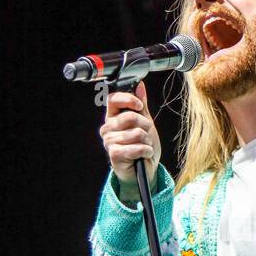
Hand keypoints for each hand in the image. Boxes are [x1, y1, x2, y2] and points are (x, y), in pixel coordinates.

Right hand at [99, 81, 161, 197]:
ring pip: (136, 133)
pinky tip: (145, 154)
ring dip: (147, 141)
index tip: (140, 106)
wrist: (146, 169)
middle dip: (145, 125)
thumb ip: (141, 105)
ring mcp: (109, 141)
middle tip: (147, 133)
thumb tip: (139, 85)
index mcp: (113, 116)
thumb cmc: (143, 144)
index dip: (128, 99)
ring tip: (145, 145)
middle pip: (129, 116)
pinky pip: (136, 147)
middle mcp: (108, 128)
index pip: (113, 99)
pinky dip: (146, 151)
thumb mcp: (145, 122)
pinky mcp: (114, 154)